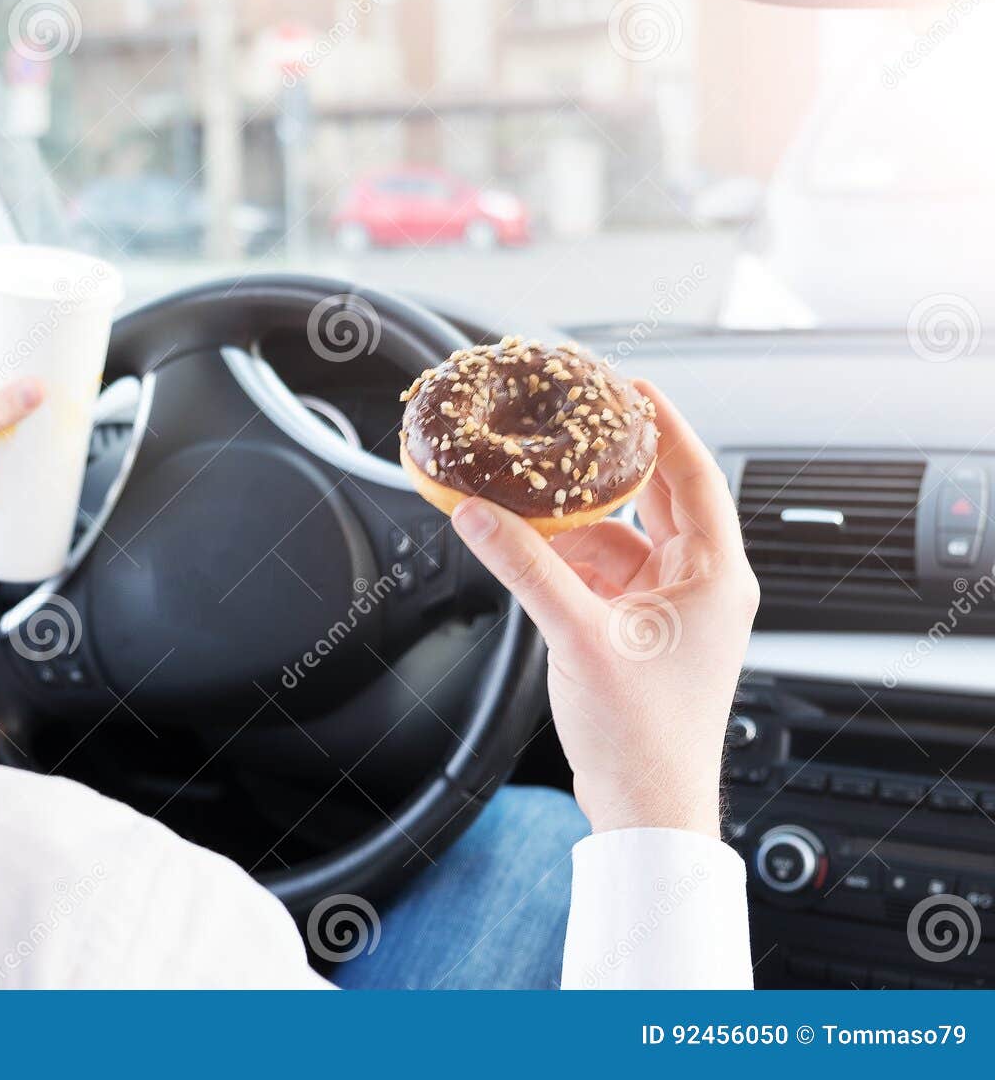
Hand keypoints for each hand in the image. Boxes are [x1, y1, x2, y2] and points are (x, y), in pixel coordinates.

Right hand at [448, 380, 757, 837]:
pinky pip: (603, 573)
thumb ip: (524, 567)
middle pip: (658, 499)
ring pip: (623, 538)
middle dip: (613, 465)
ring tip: (531, 496)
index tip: (628, 386)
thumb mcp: (578, 635)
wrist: (645, 806)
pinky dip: (567, 559)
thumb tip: (478, 513)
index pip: (694, 473)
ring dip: (578, 520)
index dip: (662, 423)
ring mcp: (671, 608)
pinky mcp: (640, 631)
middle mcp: (701, 584)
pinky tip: (529, 550)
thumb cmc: (645, 737)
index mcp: (715, 575)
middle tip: (575, 424)